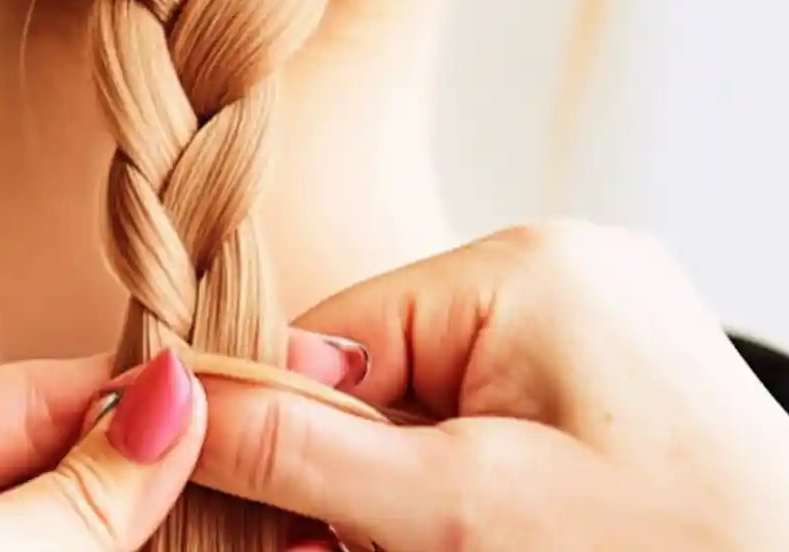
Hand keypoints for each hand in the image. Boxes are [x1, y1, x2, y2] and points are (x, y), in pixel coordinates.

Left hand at [0, 327, 365, 551]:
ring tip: (293, 527)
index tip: (251, 391)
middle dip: (184, 476)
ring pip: (110, 536)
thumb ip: (77, 487)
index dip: (151, 395)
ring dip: (196, 531)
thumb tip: (176, 396)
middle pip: (85, 470)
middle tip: (289, 472)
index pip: (44, 396)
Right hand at [196, 221, 788, 549]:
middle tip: (345, 550)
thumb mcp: (460, 511)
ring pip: (432, 398)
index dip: (284, 423)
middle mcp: (562, 267)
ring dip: (403, 484)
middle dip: (353, 469)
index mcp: (526, 264)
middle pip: (384, 367)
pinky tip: (478, 529)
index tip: (253, 512)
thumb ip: (306, 453)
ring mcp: (594, 317)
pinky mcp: (612, 372)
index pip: (335, 330)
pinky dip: (459, 478)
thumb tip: (176, 399)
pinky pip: (492, 410)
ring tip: (427, 542)